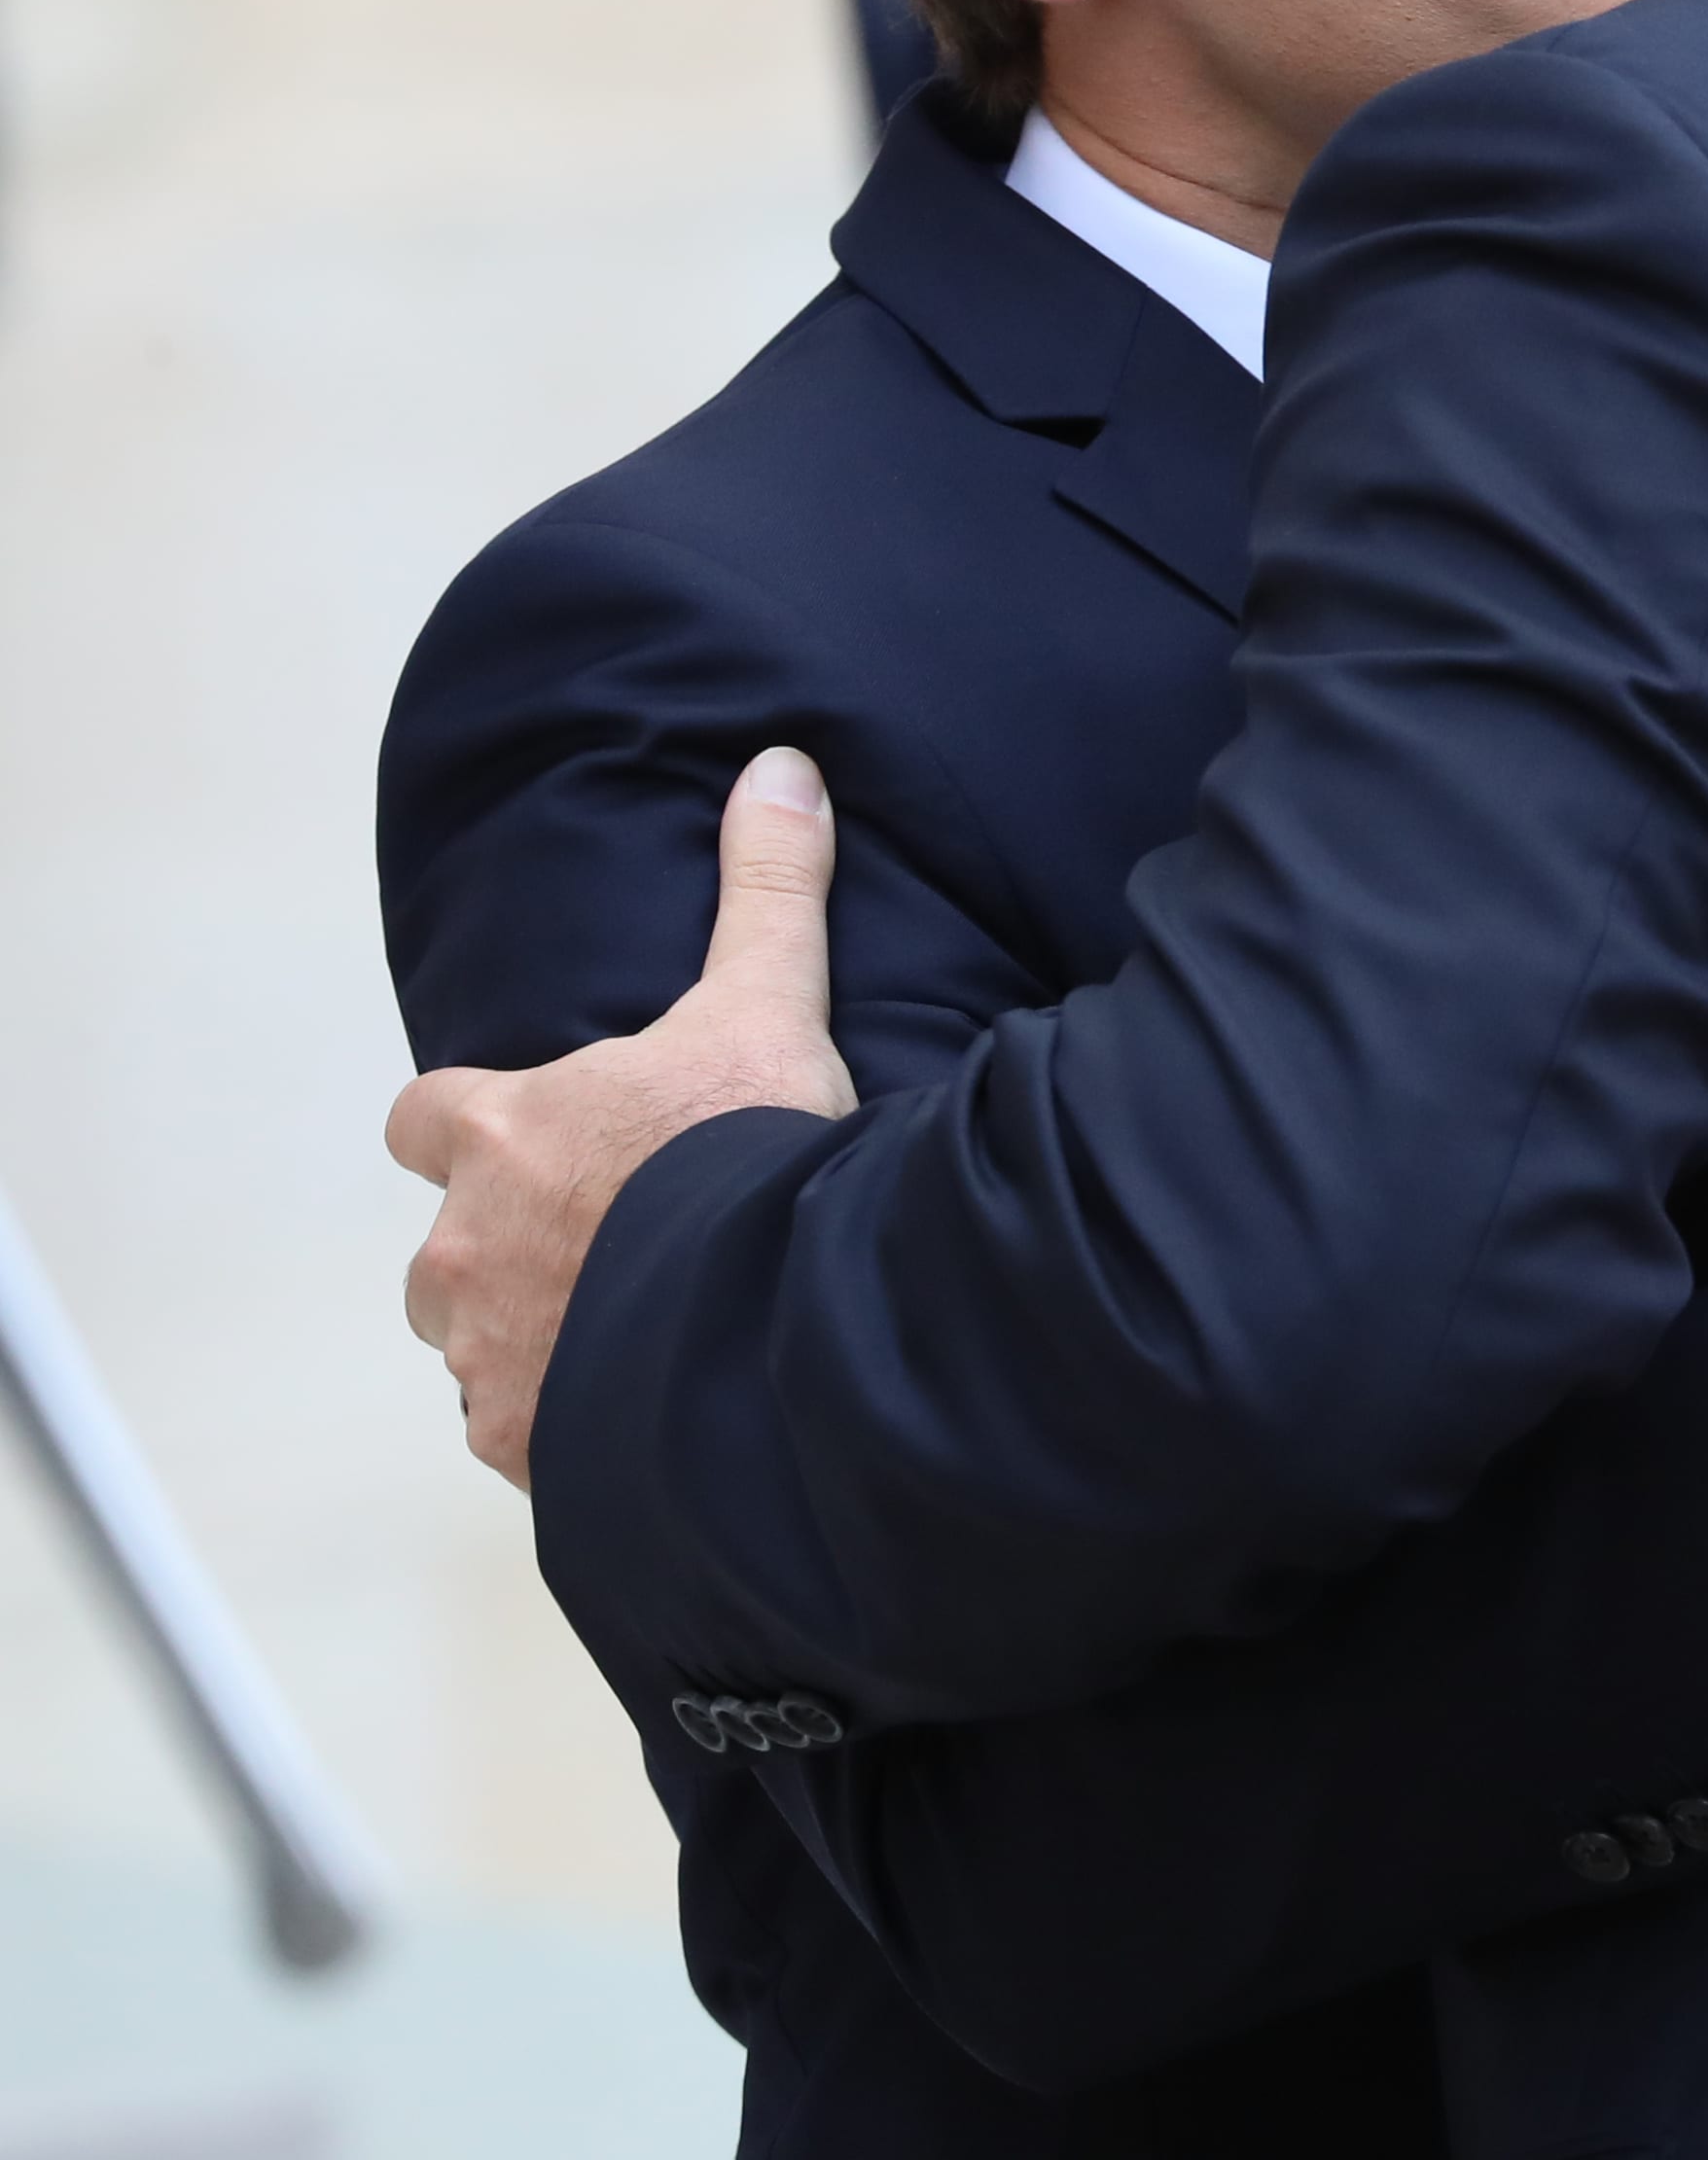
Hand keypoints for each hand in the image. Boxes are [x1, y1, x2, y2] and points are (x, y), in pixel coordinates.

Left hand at [387, 748, 852, 1486]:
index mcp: (503, 1138)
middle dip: (506, 1248)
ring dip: (536, 1336)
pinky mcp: (525, 1443)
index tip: (533, 1133)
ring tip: (639, 1326)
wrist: (766, 1322)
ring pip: (482, 1343)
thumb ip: (769, 887)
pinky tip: (652, 1396)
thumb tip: (781, 765)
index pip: (425, 1121)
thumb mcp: (768, 1006)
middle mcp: (468, 1250)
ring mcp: (489, 1356)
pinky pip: (526, 1432)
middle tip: (611, 1239)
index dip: (472, 1126)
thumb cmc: (748, 1159)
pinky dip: (572, 1421)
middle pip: (445, 1249)